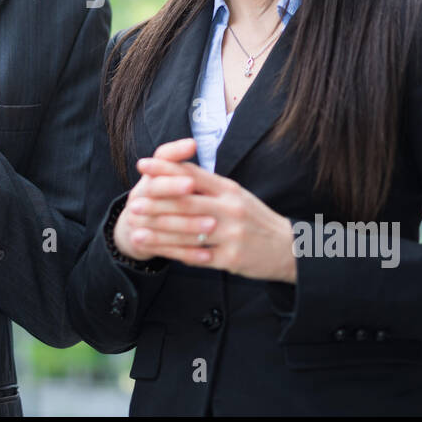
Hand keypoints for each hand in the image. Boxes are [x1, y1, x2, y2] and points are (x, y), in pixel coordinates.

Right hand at [112, 138, 207, 259]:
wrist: (133, 229)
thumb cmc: (160, 196)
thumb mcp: (165, 176)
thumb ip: (177, 160)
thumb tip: (193, 142)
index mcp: (147, 177)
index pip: (157, 169)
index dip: (173, 174)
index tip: (191, 180)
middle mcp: (138, 197)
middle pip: (157, 195)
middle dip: (181, 199)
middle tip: (205, 204)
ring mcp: (138, 221)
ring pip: (164, 223)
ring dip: (188, 226)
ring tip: (211, 226)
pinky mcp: (144, 243)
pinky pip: (167, 249)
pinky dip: (187, 252)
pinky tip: (206, 254)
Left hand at [118, 138, 297, 282]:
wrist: (287, 248)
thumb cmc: (255, 219)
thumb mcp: (236, 195)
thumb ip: (208, 185)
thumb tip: (176, 170)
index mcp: (229, 189)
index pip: (193, 175)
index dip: (166, 169)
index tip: (143, 164)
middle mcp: (230, 209)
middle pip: (187, 202)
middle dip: (156, 202)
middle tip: (133, 203)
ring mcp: (230, 234)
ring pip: (187, 231)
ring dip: (158, 231)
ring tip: (135, 229)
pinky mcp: (229, 258)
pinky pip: (195, 256)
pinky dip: (172, 252)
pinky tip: (156, 250)